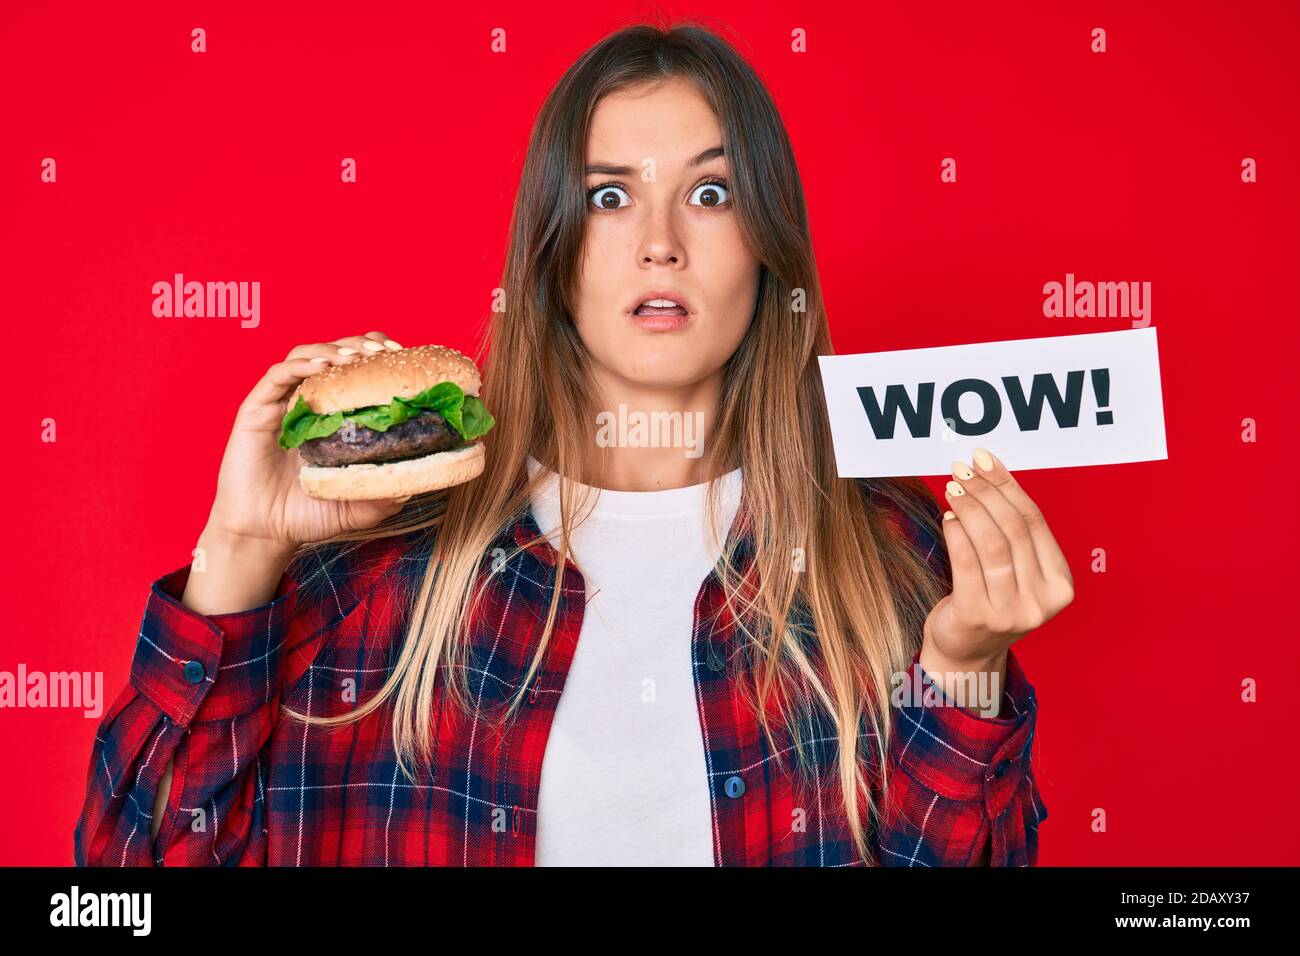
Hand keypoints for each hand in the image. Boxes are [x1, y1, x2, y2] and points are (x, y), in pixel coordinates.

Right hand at [203, 330, 414, 551]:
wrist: (265, 534)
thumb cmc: (311, 516)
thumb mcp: (362, 506)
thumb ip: (387, 491)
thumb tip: (422, 478)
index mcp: (337, 415)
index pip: (360, 369)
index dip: (381, 355)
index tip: (405, 356)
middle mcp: (311, 402)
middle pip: (336, 353)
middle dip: (362, 345)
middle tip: (384, 352)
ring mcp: (282, 403)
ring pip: (307, 356)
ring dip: (333, 350)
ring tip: (354, 358)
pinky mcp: (257, 410)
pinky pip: (277, 376)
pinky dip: (299, 365)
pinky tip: (319, 367)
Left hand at [922, 447, 1073, 679]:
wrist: (966, 653)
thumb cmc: (989, 601)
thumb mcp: (1015, 570)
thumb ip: (1011, 531)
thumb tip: (990, 470)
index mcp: (1060, 584)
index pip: (1035, 521)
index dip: (1008, 485)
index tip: (985, 460)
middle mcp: (1042, 600)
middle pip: (1013, 528)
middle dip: (986, 491)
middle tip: (962, 468)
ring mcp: (1012, 611)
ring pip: (991, 543)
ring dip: (969, 508)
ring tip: (952, 488)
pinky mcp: (979, 615)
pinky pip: (967, 561)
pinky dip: (956, 533)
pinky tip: (948, 517)